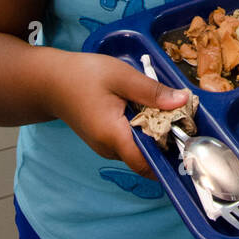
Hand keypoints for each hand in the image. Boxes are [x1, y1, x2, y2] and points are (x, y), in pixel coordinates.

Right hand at [48, 53, 189, 178]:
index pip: (147, 164)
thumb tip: (182, 101)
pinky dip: (142, 132)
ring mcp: (105, 148)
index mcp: (113, 135)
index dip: (171, 157)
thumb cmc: (82, 75)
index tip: (188, 141)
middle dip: (167, 143)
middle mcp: (109, 149)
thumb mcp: (120, 75)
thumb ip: (151, 91)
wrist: (49, 82)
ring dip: (155, 136)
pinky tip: (147, 112)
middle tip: (184, 119)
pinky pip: (130, 144)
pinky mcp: (104, 142)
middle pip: (147, 158)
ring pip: (139, 152)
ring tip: (167, 112)